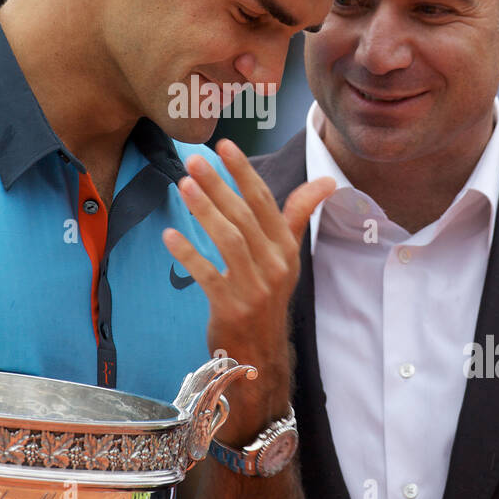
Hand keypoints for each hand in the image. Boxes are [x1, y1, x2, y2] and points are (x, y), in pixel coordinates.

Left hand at [162, 139, 334, 443]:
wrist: (261, 353)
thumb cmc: (268, 296)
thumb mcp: (287, 256)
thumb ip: (299, 215)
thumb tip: (328, 180)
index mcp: (286, 248)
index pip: (265, 201)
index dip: (245, 172)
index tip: (225, 145)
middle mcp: (274, 265)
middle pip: (244, 216)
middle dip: (219, 185)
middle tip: (194, 160)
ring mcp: (254, 287)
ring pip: (228, 240)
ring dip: (205, 211)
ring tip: (183, 186)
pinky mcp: (232, 307)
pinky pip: (207, 275)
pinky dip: (188, 254)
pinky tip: (169, 235)